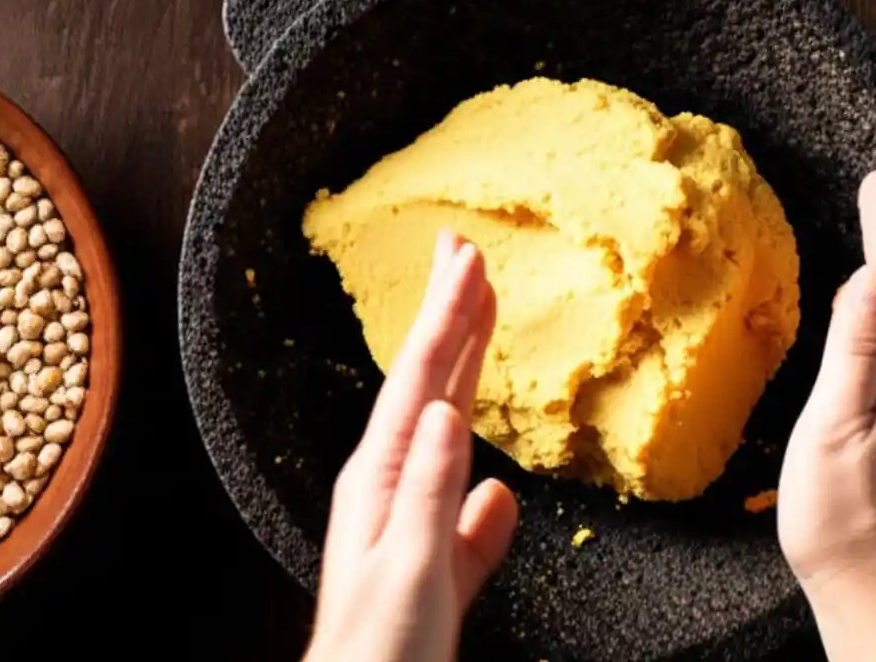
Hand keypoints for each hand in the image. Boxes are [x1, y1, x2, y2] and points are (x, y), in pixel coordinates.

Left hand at [305, 230, 518, 661]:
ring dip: (463, 373)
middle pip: (426, 383)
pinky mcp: (434, 564)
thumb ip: (430, 491)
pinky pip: (465, 507)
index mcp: (383, 479)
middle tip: (461, 253)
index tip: (466, 258)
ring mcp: (413, 523)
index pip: (419, 378)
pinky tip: (498, 491)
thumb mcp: (408, 566)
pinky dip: (483, 485)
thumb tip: (449, 412)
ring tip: (477, 322)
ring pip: (445, 429)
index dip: (446, 315)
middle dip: (447, 316)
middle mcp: (392, 487)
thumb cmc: (377, 651)